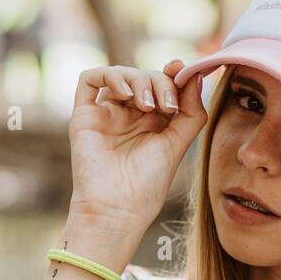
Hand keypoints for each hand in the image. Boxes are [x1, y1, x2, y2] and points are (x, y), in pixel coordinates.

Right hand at [67, 59, 207, 231]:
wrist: (117, 209)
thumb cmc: (147, 185)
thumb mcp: (177, 145)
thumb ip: (190, 113)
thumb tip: (196, 77)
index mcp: (152, 122)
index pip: (162, 86)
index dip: (173, 75)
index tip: (183, 70)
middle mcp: (129, 115)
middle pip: (144, 77)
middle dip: (159, 82)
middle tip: (167, 105)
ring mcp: (106, 114)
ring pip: (120, 75)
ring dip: (138, 80)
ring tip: (147, 105)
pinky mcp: (85, 115)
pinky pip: (90, 79)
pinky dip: (109, 76)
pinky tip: (124, 92)